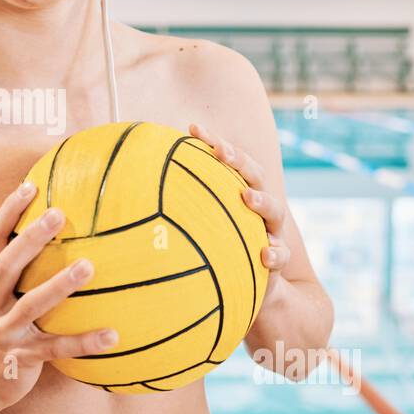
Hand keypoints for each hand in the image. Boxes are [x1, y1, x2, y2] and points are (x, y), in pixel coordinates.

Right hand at [0, 180, 118, 410]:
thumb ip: (14, 266)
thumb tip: (53, 226)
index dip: (8, 212)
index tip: (31, 187)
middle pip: (7, 265)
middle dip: (32, 238)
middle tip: (59, 214)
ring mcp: (3, 332)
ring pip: (30, 305)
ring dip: (58, 285)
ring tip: (87, 266)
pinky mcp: (21, 359)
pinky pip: (56, 349)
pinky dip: (84, 342)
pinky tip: (112, 335)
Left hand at [188, 123, 290, 286]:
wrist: (242, 285)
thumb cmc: (213, 246)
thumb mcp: (195, 224)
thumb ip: (176, 205)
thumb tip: (133, 184)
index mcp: (239, 192)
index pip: (230, 162)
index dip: (215, 143)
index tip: (194, 128)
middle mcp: (258, 207)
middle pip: (255, 176)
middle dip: (239, 161)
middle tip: (220, 152)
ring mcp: (270, 231)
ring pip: (275, 211)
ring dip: (262, 201)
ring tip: (247, 196)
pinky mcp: (275, 260)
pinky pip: (279, 255)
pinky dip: (274, 253)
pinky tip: (263, 253)